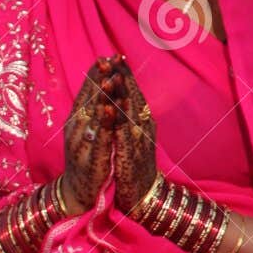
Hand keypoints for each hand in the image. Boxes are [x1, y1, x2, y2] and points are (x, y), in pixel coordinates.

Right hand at [61, 59, 118, 214]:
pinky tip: (110, 110)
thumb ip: (90, 112)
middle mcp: (76, 130)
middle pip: (88, 100)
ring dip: (101, 97)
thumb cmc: (84, 161)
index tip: (107, 56)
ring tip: (109, 78)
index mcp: (77, 121)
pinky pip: (100, 138)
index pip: (86, 92)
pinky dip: (105, 123)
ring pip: (93, 117)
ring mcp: (83, 145)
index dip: (96, 74)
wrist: (77, 194)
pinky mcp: (92, 159)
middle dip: (99, 79)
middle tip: (107, 59)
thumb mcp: (86, 133)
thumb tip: (97, 89)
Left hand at [110, 58, 158, 212]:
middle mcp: (141, 129)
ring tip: (114, 74)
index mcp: (140, 123)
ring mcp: (137, 143)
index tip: (114, 55)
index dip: (124, 75)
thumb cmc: (132, 167)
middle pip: (132, 98)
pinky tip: (111, 108)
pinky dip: (117, 121)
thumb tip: (122, 100)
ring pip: (129, 113)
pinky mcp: (129, 157)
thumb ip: (127, 119)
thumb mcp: (129, 138)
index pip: (131, 93)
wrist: (140, 197)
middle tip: (113, 57)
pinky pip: (123, 136)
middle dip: (122, 77)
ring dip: (122, 93)